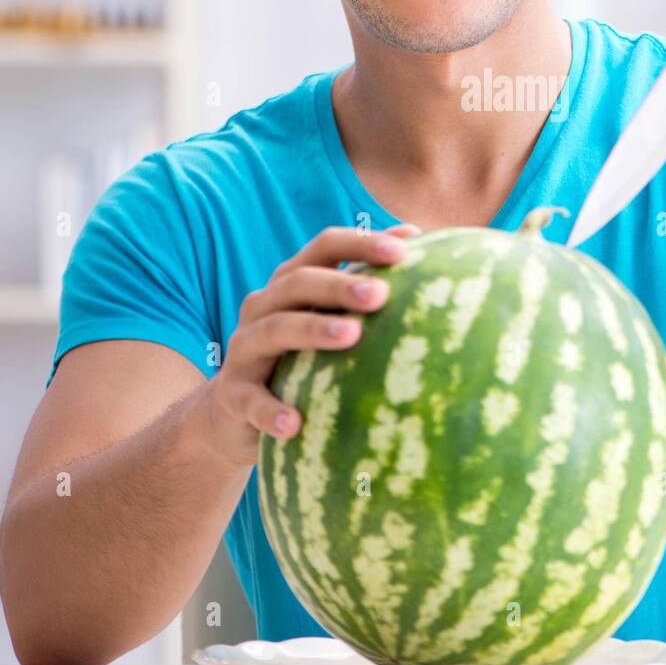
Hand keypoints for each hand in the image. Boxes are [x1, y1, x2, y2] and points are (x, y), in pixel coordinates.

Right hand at [203, 221, 420, 466]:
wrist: (235, 414)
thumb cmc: (301, 359)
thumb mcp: (328, 321)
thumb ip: (366, 292)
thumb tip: (432, 252)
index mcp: (292, 283)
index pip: (324, 247)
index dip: (361, 242)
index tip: (405, 248)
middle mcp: (264, 307)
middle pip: (299, 282)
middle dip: (340, 285)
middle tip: (380, 295)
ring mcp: (244, 349)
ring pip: (275, 330)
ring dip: (312, 329)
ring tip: (351, 335)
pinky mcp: (233, 394)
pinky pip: (249, 400)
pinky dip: (270, 409)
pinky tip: (295, 422)